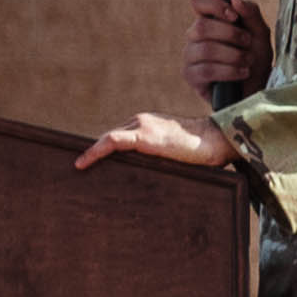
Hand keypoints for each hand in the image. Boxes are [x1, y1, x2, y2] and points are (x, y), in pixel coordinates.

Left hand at [75, 108, 234, 173]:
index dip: (103, 149)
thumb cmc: (204, 150)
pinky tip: (83, 163)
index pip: (120, 136)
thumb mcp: (176, 152)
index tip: (89, 163)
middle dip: (95, 151)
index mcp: (149, 124)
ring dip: (93, 152)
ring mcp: (142, 125)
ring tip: (79, 167)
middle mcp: (142, 120)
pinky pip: (111, 142)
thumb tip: (148, 176)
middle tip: (80, 169)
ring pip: (108, 138)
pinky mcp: (143, 136)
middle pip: (110, 137)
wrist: (218, 140)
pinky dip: (94, 152)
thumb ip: (161, 156)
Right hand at [189, 0, 274, 97]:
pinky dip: (229, 71)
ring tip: (248, 61)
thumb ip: (251, 13)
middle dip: (230, 35)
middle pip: (201, 27)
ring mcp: (190, 57)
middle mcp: (195, 37)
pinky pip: (205, 70)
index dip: (214, 5)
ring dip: (233, 55)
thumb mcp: (260, 34)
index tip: (234, 16)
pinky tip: (242, 73)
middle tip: (248, 43)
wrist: (258, 89)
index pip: (198, 3)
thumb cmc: (256, 59)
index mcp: (210, 21)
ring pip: (204, 49)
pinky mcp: (192, 77)